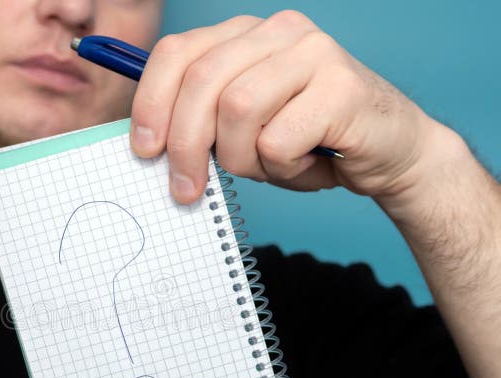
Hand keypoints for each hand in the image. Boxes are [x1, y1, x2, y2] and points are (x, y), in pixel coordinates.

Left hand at [129, 10, 445, 209]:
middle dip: (184, 146)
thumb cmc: (306, 142)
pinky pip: (278, 140)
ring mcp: (313, 53)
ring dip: (241, 159)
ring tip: (267, 168)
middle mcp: (276, 32)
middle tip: (185, 190)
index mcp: (244, 36)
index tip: (143, 150)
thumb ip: (198, 124)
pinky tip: (303, 165)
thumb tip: (145, 143)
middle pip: (202, 82)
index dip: (150, 103)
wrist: (388, 152)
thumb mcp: (239, 131)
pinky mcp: (341, 86)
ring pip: (238, 110)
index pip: (176, 53)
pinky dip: (281, 169)